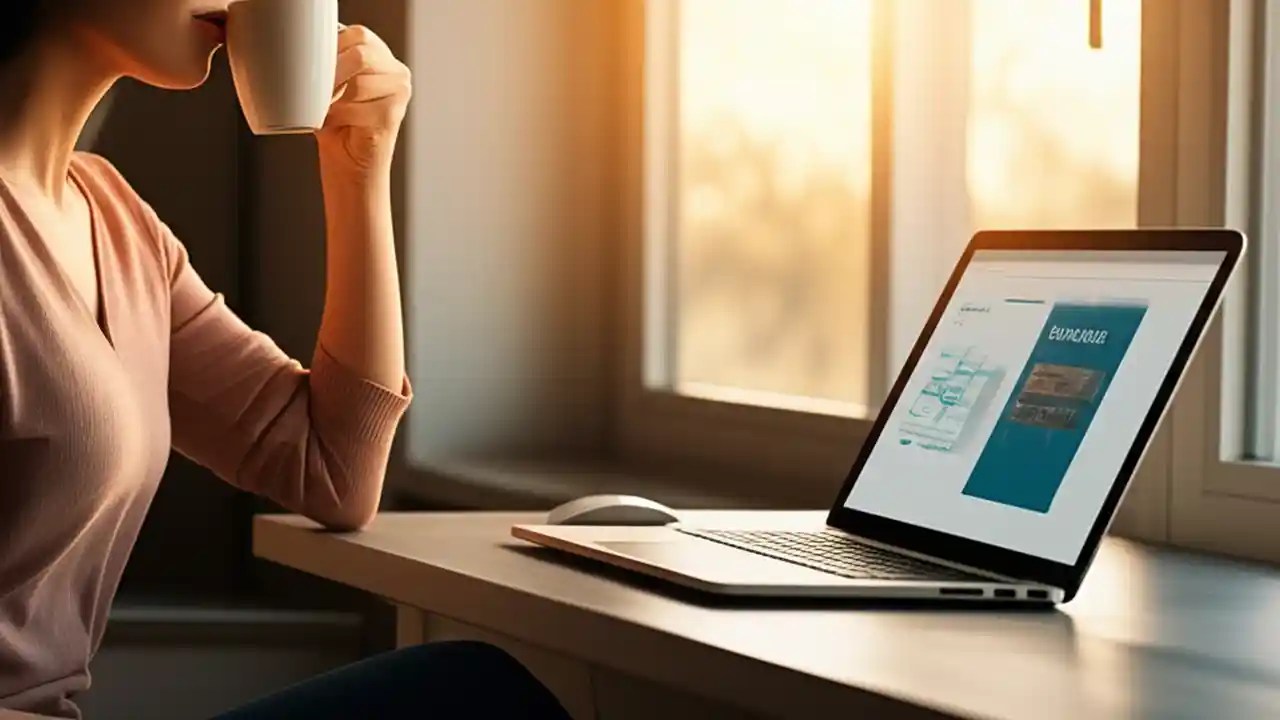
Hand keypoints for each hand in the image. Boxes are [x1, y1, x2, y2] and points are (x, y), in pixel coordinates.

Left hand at [317, 25, 411, 175]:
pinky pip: (358, 107)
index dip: (333, 49)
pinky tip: (338, 122)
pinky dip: (340, 116)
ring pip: (359, 83)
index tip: (317, 66)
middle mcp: (396, 71)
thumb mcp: (329, 83)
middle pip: (362, 55)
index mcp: (381, 55)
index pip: (358, 35)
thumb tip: (313, 53)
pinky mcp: (393, 115)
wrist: (348, 164)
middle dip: (333, 74)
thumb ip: (329, 62)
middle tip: (319, 90)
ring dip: (335, 98)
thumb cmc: (337, 123)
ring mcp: (399, 93)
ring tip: (329, 109)